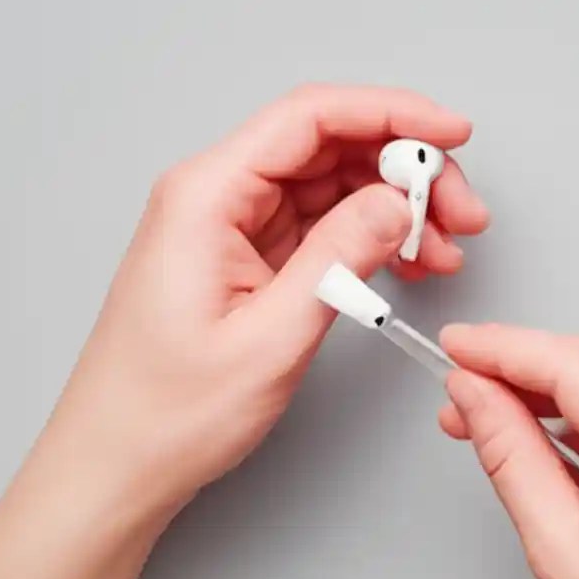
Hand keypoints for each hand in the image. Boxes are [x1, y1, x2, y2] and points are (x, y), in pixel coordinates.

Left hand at [0, 85, 487, 578]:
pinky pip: (319, 223)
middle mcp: (215, 197)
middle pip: (328, 146)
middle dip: (404, 170)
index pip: (310, 118)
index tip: (451, 135)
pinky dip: (369, 237)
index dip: (391, 114)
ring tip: (442, 250)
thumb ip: (340, 260)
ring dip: (394, 207)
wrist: (118, 464)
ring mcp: (230, 226)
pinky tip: (406, 262)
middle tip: (460, 214)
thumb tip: (396, 204)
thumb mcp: (270, 338)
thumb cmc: (168, 412)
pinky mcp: (244, 257)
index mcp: (206, 197)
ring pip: (331, 184)